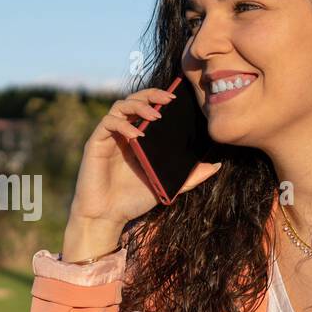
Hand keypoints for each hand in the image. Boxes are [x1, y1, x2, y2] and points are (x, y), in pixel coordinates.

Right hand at [63, 86, 222, 254]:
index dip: (160, 97)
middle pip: (134, 100)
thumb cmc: (133, 201)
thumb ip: (190, 176)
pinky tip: (136, 135)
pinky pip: (108, 123)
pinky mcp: (95, 143)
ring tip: (156, 115)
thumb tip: (217, 166)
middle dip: (152, 95)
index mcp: (138, 137)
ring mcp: (109, 137)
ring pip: (120, 106)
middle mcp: (123, 133)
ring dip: (138, 106)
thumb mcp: (167, 185)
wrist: (107, 217)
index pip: (147, 107)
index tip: (177, 99)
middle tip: (169, 100)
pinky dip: (123, 124)